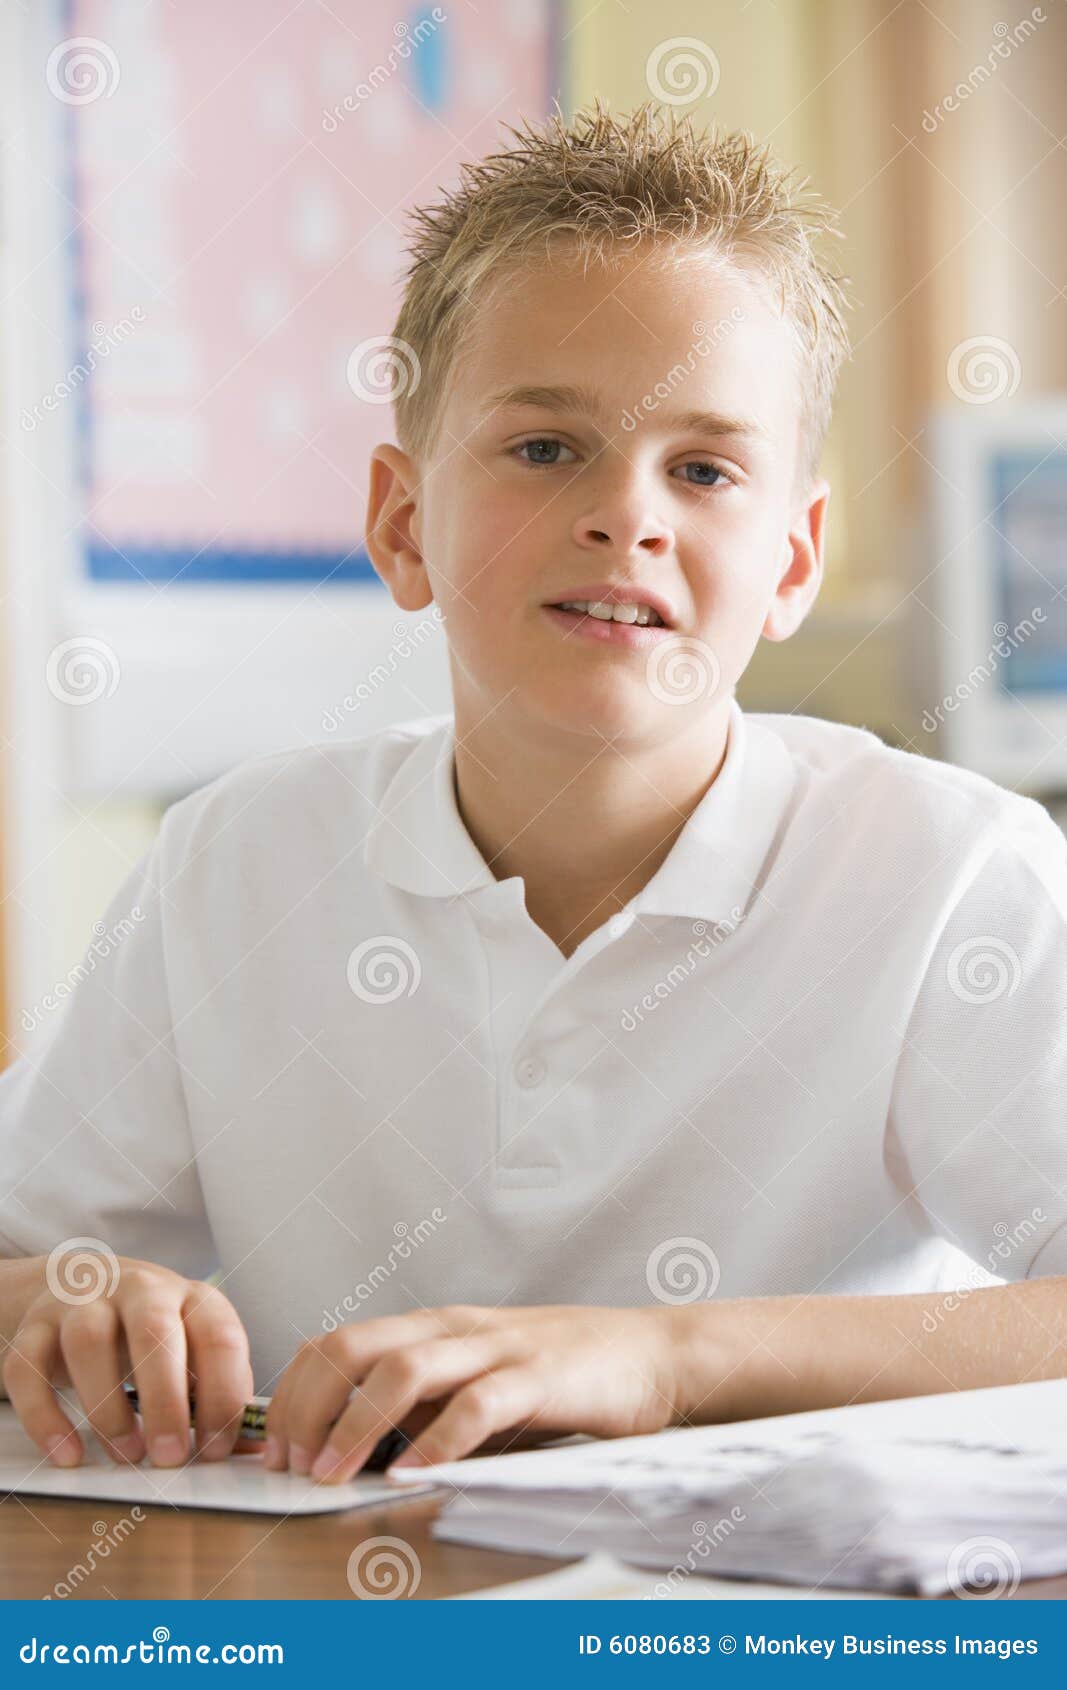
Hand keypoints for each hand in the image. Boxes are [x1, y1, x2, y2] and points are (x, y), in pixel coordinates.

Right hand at [2, 1254, 253, 1468]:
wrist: (81, 1283)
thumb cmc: (150, 1331)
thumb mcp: (192, 1348)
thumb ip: (219, 1391)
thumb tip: (254, 1446)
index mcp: (191, 1296)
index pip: (220, 1336)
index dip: (224, 1396)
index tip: (216, 1448)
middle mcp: (140, 1289)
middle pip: (155, 1333)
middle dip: (166, 1401)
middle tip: (171, 1457)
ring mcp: (83, 1301)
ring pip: (89, 1343)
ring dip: (108, 1407)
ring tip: (125, 1454)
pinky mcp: (35, 1325)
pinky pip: (28, 1367)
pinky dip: (45, 1416)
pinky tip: (66, 1453)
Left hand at [263, 1303, 682, 1482]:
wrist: (652, 1354)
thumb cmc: (560, 1377)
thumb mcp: (477, 1383)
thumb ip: (425, 1408)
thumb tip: (353, 1455)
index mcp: (432, 1328)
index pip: (337, 1343)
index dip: (294, 1393)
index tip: (271, 1448)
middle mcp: (454, 1329)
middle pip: (354, 1348)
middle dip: (307, 1407)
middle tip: (288, 1464)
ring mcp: (495, 1349)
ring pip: (403, 1370)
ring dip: (354, 1426)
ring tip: (328, 1474)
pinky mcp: (539, 1377)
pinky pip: (477, 1405)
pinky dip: (438, 1441)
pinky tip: (414, 1473)